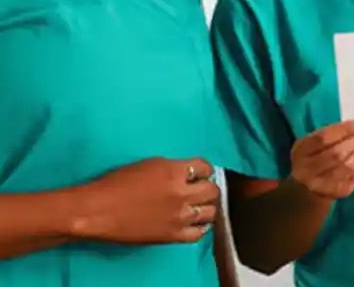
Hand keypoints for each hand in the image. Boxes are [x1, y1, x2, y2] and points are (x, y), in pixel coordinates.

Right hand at [77, 157, 219, 244]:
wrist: (96, 211)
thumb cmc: (115, 184)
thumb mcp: (149, 165)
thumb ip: (172, 170)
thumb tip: (186, 174)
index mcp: (175, 172)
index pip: (205, 167)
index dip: (202, 171)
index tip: (198, 174)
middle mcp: (182, 193)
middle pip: (211, 190)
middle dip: (206, 188)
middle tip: (197, 190)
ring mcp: (179, 216)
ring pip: (210, 212)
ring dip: (205, 207)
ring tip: (196, 206)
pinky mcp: (173, 235)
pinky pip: (199, 233)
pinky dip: (199, 226)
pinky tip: (193, 222)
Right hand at [289, 119, 353, 199]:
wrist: (309, 190)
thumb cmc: (315, 157)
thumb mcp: (315, 143)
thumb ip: (334, 133)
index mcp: (301, 151)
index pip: (323, 138)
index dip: (346, 129)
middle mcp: (308, 169)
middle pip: (337, 153)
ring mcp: (321, 184)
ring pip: (348, 166)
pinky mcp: (337, 193)